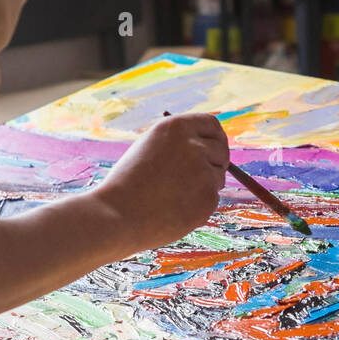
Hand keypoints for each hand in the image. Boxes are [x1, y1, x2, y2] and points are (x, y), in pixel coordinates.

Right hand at [92, 113, 228, 253]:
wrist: (117, 214)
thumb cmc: (128, 185)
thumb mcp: (149, 148)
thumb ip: (177, 144)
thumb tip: (209, 148)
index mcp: (176, 127)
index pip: (211, 124)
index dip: (216, 138)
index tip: (216, 149)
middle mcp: (193, 145)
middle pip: (222, 151)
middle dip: (216, 164)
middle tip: (198, 180)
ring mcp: (203, 171)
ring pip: (217, 178)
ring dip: (204, 188)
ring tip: (172, 198)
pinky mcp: (208, 197)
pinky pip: (212, 200)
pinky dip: (198, 207)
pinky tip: (174, 211)